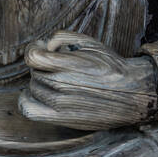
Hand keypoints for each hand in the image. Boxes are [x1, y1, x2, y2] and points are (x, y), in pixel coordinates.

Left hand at [17, 31, 157, 130]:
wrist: (130, 95)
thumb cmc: (111, 67)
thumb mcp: (91, 42)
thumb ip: (63, 37)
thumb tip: (45, 45)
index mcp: (69, 65)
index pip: (32, 56)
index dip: (34, 48)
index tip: (42, 48)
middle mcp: (61, 86)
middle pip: (34, 71)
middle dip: (44, 65)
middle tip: (61, 65)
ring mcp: (58, 104)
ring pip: (33, 87)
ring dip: (41, 81)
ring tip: (59, 79)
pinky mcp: (59, 119)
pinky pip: (28, 109)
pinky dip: (27, 99)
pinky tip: (39, 93)